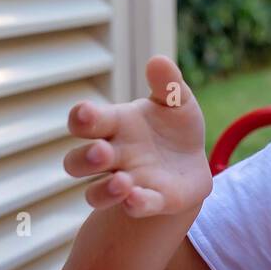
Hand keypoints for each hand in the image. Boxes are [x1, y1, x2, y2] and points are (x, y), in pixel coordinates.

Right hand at [63, 55, 212, 217]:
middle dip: (85, 158)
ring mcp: (125, 182)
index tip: (86, 114)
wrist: (193, 162)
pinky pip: (134, 208)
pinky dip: (135, 205)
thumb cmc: (174, 126)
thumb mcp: (177, 101)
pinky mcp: (148, 202)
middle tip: (102, 152)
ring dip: (104, 189)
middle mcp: (112, 156)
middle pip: (77, 162)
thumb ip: (167, 84)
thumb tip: (158, 61)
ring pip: (94, 194)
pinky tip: (138, 198)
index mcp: (114, 125)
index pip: (84, 122)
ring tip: (123, 181)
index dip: (80, 118)